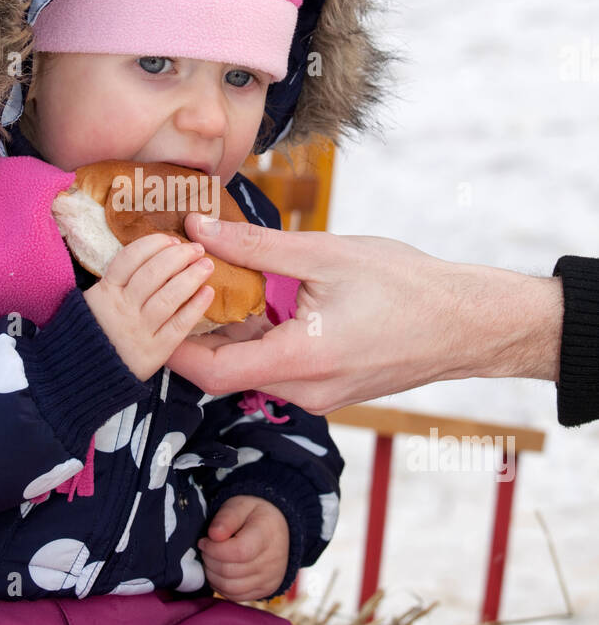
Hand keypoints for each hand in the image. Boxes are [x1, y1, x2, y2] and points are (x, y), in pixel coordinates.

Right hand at [83, 232, 215, 381]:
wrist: (87, 374)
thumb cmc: (96, 332)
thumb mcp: (95, 301)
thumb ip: (118, 280)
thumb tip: (152, 253)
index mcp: (105, 291)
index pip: (130, 258)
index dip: (153, 244)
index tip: (171, 238)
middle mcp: (121, 307)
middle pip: (153, 273)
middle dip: (178, 255)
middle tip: (196, 249)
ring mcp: (138, 330)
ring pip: (168, 296)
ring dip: (191, 276)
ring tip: (206, 265)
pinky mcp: (154, 352)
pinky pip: (178, 325)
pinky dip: (195, 307)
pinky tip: (208, 293)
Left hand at [167, 216, 563, 411]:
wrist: (469, 324)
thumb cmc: (407, 286)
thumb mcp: (327, 254)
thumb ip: (256, 246)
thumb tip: (199, 228)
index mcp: (302, 360)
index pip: (211, 372)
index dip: (173, 343)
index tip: (155, 306)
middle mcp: (306, 391)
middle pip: (226, 372)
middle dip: (198, 330)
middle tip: (180, 282)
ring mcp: (320, 396)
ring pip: (252, 370)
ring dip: (231, 332)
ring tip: (215, 282)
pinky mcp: (331, 389)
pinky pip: (279, 370)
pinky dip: (261, 339)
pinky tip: (259, 300)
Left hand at [198, 495, 289, 601]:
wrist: (279, 530)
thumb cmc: (255, 516)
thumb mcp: (241, 505)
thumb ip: (227, 517)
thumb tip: (213, 535)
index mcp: (267, 535)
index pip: (238, 551)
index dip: (214, 549)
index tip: (204, 541)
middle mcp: (273, 561)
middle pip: (230, 571)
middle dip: (210, 560)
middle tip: (206, 549)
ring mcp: (270, 578)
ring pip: (230, 587)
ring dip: (212, 575)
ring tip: (211, 560)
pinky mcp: (266, 591)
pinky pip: (236, 596)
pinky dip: (221, 586)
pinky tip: (218, 572)